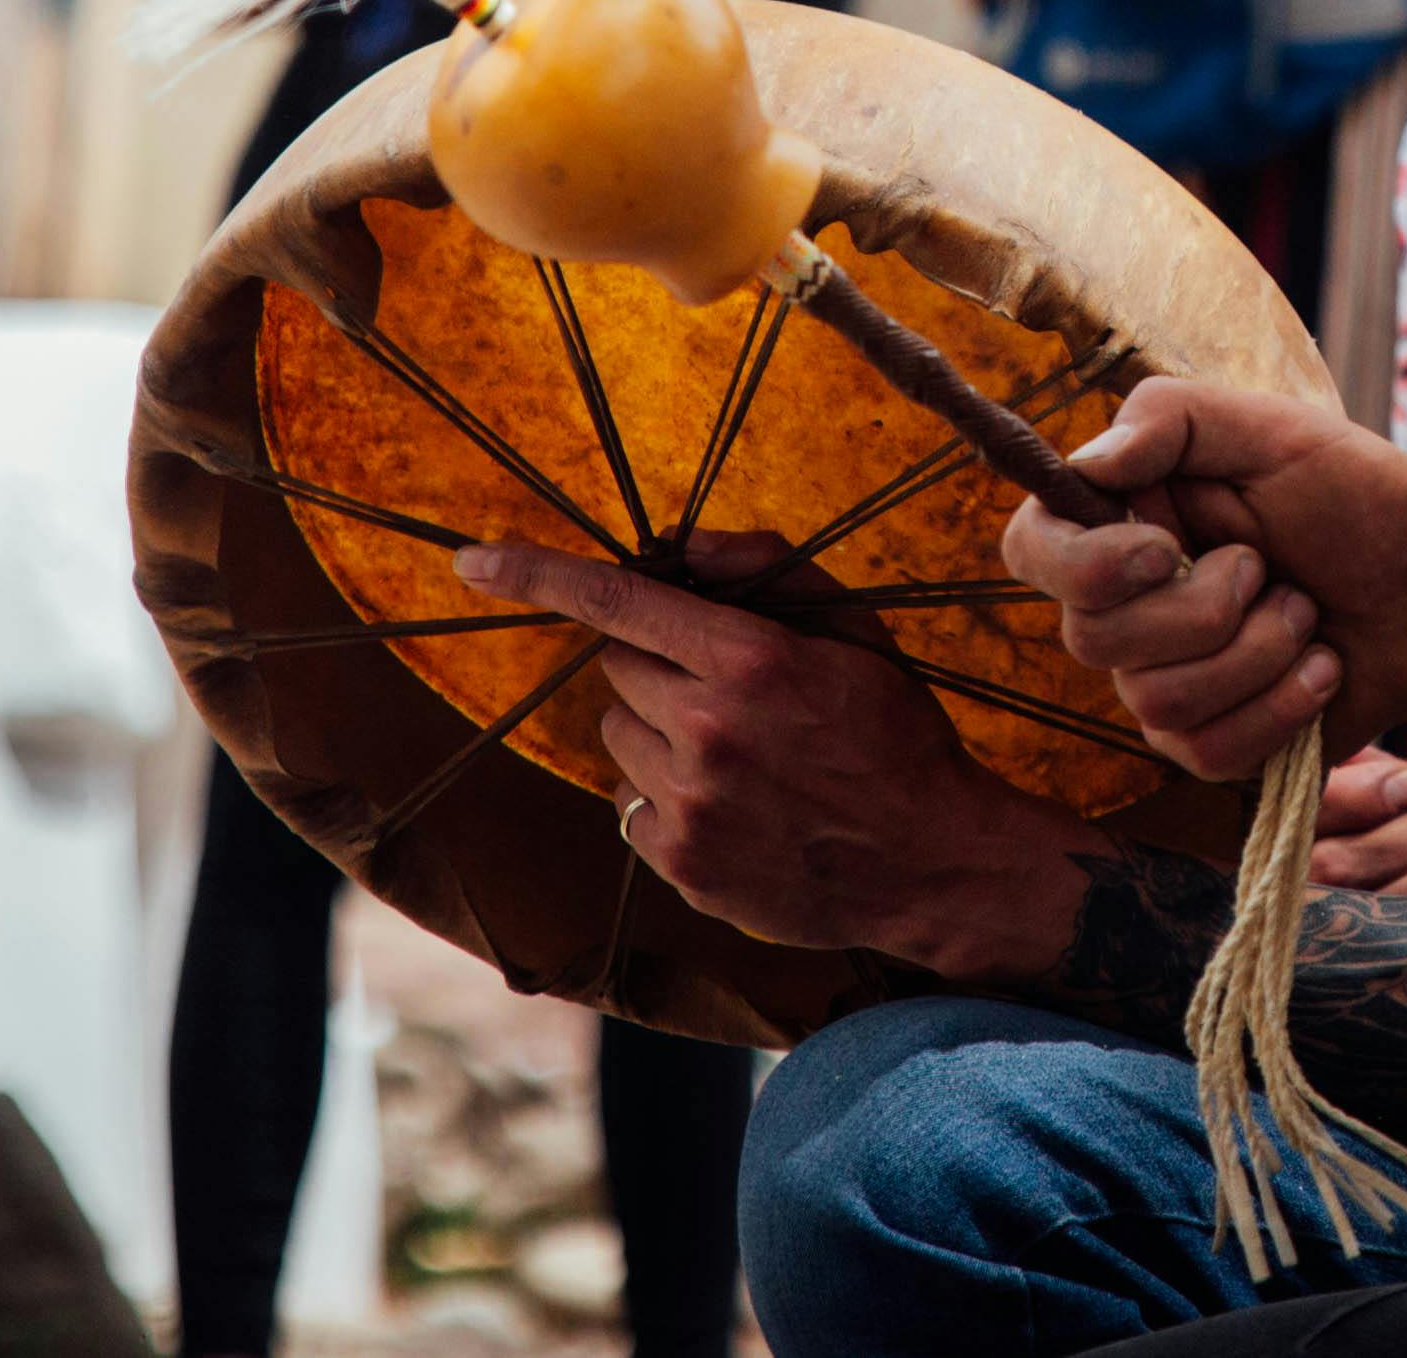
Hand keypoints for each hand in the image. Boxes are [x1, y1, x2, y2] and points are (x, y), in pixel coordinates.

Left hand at [459, 535, 1095, 981]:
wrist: (933, 861)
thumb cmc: (895, 733)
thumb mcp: (855, 631)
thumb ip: (770, 571)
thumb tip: (683, 543)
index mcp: (749, 660)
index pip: (617, 601)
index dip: (537, 574)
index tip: (473, 559)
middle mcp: (706, 730)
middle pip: (618, 668)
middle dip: (659, 665)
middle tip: (727, 690)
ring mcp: (688, 805)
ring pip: (619, 737)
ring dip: (660, 733)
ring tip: (739, 758)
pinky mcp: (680, 864)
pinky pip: (630, 806)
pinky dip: (665, 798)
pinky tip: (733, 807)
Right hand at [1005, 380, 1406, 779]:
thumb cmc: (1358, 496)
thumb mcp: (1276, 429)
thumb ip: (1172, 418)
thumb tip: (1087, 463)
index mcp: (1126, 521)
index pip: (1031, 547)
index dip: (1083, 562)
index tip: (1166, 544)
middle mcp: (1126, 607)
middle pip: (1094, 640)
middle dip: (1207, 609)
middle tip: (1269, 569)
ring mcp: (1161, 682)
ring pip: (1157, 704)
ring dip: (1259, 654)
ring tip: (1306, 615)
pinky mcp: (1208, 744)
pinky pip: (1208, 753)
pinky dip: (1283, 707)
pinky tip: (1322, 670)